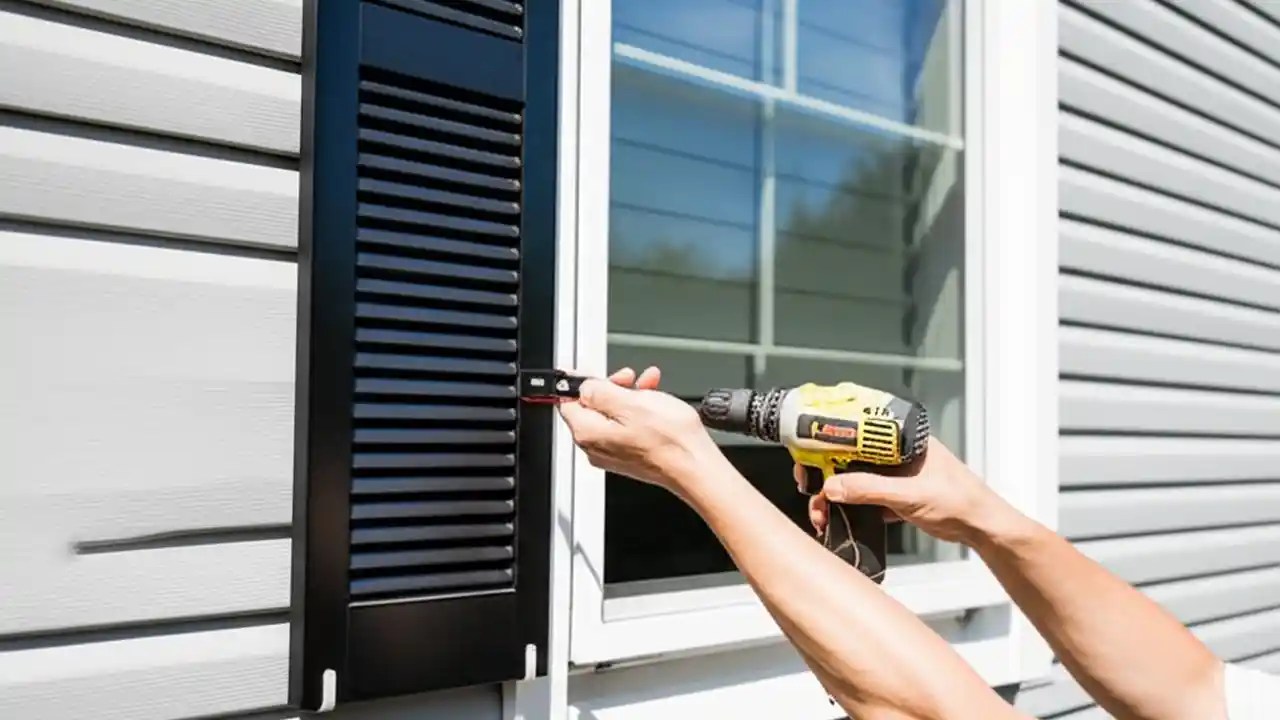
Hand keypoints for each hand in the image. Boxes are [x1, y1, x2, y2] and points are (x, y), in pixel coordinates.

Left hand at [558, 366, 723, 496]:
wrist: (694, 466)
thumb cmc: (668, 439)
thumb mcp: (630, 402)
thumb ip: (598, 390)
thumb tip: (582, 386)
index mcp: (588, 433)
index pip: (568, 401)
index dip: (584, 382)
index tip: (601, 373)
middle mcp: (595, 447)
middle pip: (591, 407)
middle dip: (612, 386)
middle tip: (630, 378)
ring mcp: (613, 453)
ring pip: (613, 414)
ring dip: (630, 395)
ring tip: (650, 385)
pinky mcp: (630, 456)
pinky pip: (627, 426)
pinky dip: (639, 410)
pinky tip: (656, 401)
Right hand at [799, 437, 1012, 545]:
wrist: (982, 529)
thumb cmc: (960, 502)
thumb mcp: (911, 495)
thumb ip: (871, 490)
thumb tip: (832, 487)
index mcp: (902, 439)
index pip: (858, 428)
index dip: (830, 437)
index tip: (808, 449)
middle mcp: (895, 452)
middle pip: (848, 455)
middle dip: (824, 472)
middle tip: (808, 487)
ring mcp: (893, 473)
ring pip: (851, 477)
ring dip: (833, 494)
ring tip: (820, 513)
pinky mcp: (893, 494)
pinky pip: (861, 496)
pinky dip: (846, 507)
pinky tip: (834, 519)